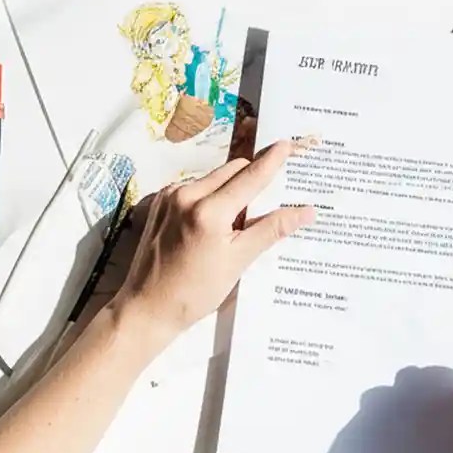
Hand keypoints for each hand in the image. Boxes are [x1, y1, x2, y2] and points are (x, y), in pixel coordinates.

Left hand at [107, 140, 313, 353]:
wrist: (146, 308)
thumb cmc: (194, 292)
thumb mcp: (238, 262)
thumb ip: (271, 230)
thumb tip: (305, 212)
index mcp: (208, 210)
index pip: (250, 177)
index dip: (272, 161)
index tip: (288, 144)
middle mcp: (186, 194)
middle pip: (232, 170)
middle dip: (253, 178)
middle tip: (269, 197)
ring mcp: (170, 196)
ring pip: (213, 178)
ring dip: (232, 189)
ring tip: (238, 223)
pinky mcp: (160, 202)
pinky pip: (195, 188)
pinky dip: (212, 197)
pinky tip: (215, 224)